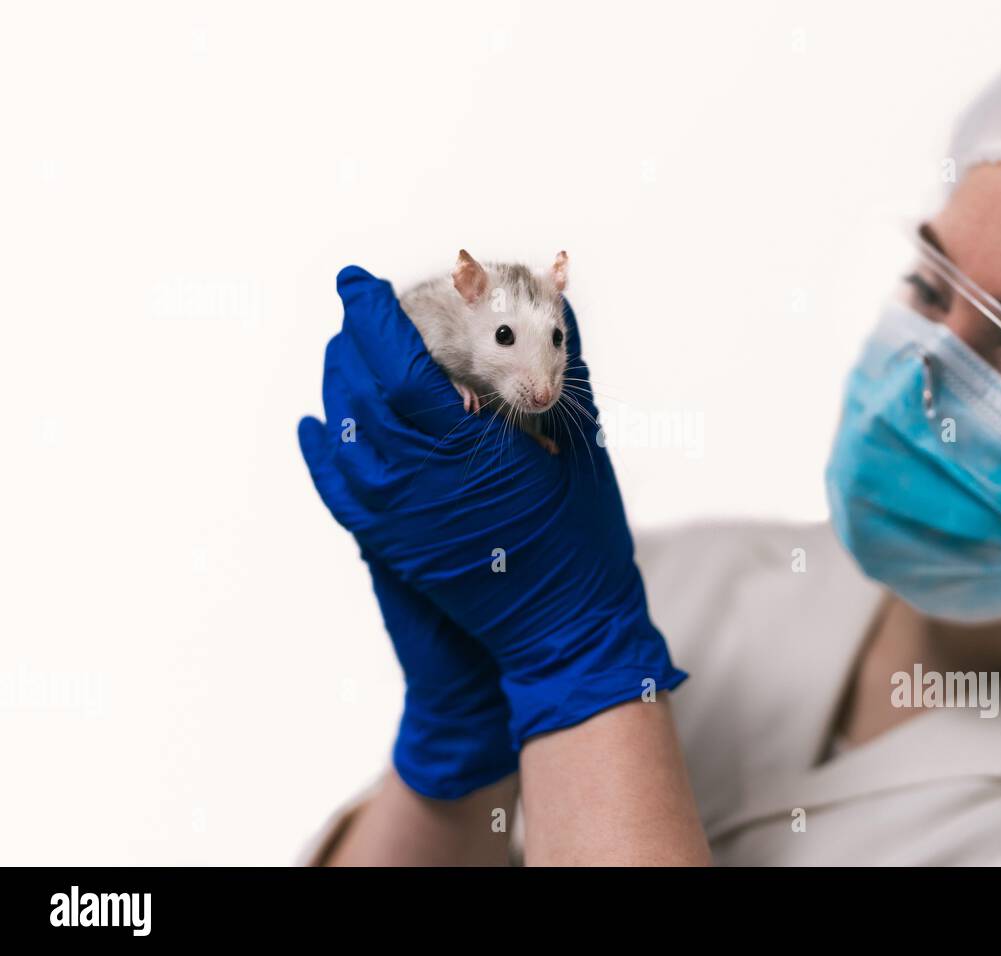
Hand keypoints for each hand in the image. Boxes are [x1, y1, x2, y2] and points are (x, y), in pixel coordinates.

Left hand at [297, 266, 685, 747]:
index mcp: (468, 452)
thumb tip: (560, 304)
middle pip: (360, 396)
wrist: (565, 635)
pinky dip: (322, 452)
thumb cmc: (585, 544)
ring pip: (343, 438)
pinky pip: (337, 491)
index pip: (400, 367)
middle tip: (356, 307)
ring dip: (338, 388)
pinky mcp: (391, 549)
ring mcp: (396, 521)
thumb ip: (565, 374)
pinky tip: (317, 425)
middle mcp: (417, 484)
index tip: (357, 281)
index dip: (372, 318)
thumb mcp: (586, 452)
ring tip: (344, 352)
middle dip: (352, 343)